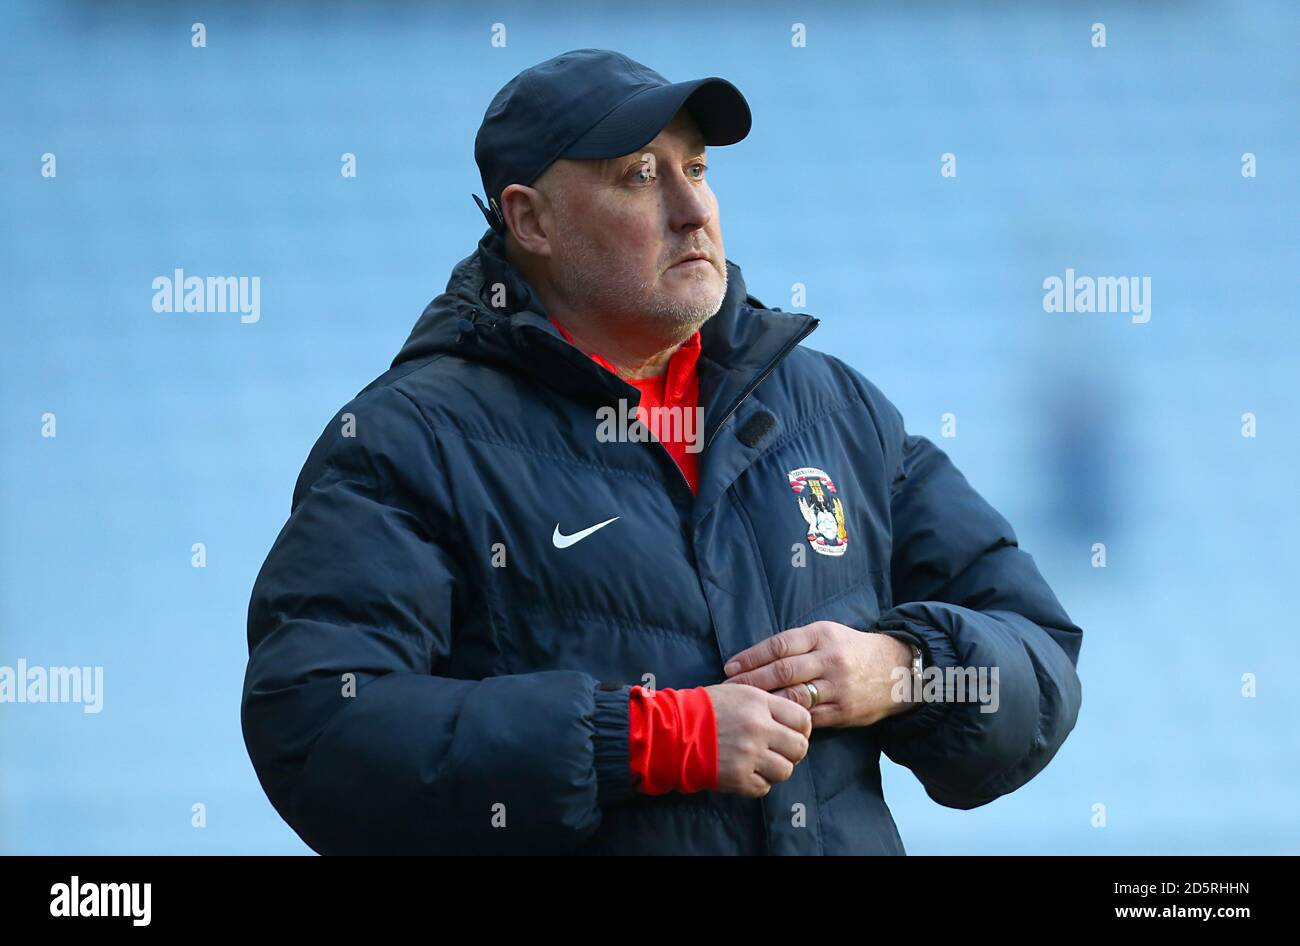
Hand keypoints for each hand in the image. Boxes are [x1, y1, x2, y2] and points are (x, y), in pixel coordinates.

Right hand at [703, 683, 810, 797]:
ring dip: (775, 769)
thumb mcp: (737, 692)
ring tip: (760, 763)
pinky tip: (744, 772)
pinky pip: (764, 787)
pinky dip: (757, 783)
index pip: (803, 719)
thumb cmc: (702, 709)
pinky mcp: (738, 777)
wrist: (671, 731)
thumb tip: (791, 718)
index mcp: (759, 703)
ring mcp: (749, 754)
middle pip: (800, 748)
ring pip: (785, 770)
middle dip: (792, 752)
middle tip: (778, 751)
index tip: (792, 733)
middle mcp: (758, 728)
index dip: (801, 729)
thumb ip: (766, 703)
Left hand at [721, 621, 916, 728]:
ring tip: (745, 708)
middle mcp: (829, 659)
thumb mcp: (828, 634)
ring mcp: (837, 686)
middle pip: (782, 671)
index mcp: (822, 635)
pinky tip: (770, 722)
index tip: (730, 668)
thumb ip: (797, 644)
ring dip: (765, 703)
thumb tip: (754, 658)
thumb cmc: (852, 650)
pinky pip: (809, 717)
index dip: (751, 657)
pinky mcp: (843, 711)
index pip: (779, 645)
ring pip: (793, 696)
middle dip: (750, 682)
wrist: (897, 670)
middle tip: (727, 690)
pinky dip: (787, 719)